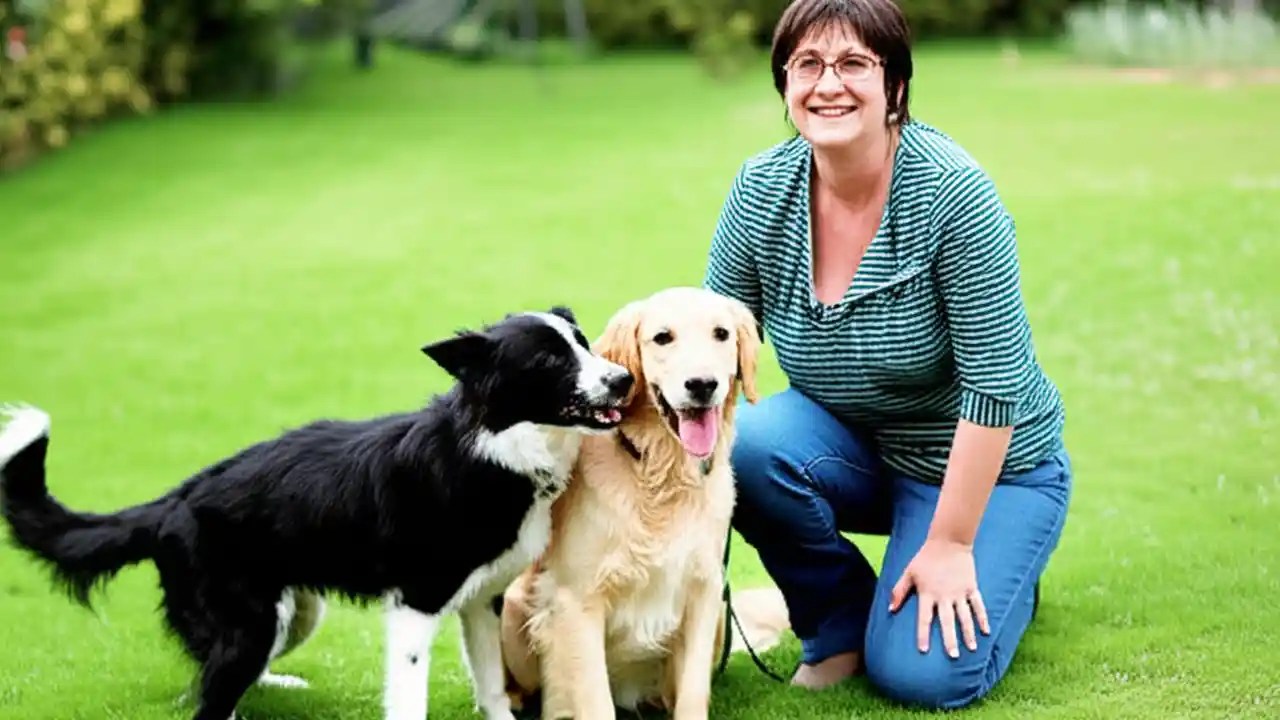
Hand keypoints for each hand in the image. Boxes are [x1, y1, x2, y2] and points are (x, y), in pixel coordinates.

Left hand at [888, 538, 989, 657]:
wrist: (948, 541)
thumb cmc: (925, 558)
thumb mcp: (909, 572)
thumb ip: (899, 591)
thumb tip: (890, 610)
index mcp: (927, 593)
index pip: (924, 618)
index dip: (923, 634)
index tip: (924, 650)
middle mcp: (944, 596)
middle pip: (947, 622)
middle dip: (949, 640)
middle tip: (952, 656)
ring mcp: (959, 592)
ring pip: (965, 617)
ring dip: (968, 633)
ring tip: (971, 649)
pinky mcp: (971, 587)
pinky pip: (978, 605)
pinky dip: (983, 618)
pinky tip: (986, 631)